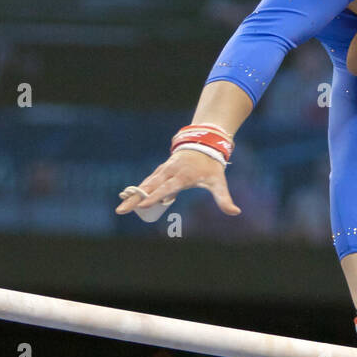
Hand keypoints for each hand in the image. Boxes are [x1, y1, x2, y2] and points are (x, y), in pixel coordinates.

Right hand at [115, 149, 240, 218]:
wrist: (204, 144)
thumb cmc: (211, 166)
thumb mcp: (218, 182)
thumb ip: (224, 198)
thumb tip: (235, 212)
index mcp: (183, 176)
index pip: (167, 188)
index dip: (155, 196)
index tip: (143, 205)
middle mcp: (170, 172)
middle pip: (150, 186)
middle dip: (135, 198)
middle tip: (121, 210)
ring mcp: (164, 170)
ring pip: (146, 183)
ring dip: (133, 194)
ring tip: (121, 206)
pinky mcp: (161, 170)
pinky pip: (148, 181)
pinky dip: (138, 189)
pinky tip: (129, 198)